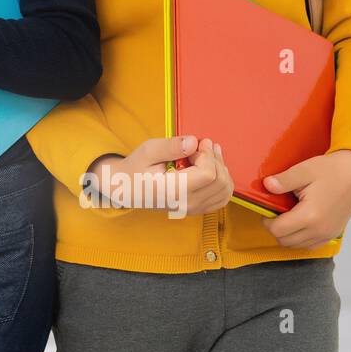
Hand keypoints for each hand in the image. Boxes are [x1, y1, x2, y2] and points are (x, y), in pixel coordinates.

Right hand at [90, 136, 233, 215]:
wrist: (125, 189)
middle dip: (215, 159)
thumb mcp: (147, 151)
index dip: (207, 154)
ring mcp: (193, 209)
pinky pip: (222, 197)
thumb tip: (194, 142)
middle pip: (220, 181)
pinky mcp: (197, 209)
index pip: (208, 174)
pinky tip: (210, 168)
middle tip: (201, 146)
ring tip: (207, 154)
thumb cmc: (135, 169)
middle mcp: (186, 204)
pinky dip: (222, 181)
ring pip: (225, 190)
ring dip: (221, 168)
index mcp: (173, 191)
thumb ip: (171, 146)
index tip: (197, 143)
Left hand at [260, 149, 350, 248]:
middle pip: (285, 241)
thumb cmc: (331, 169)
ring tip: (288, 215)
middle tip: (276, 211)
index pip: (277, 230)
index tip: (268, 209)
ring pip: (297, 246)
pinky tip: (300, 222)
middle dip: (275, 228)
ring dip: (288, 234)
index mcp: (310, 215)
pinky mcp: (334, 234)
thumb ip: (283, 181)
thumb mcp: (304, 170)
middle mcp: (320, 230)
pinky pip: (311, 245)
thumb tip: (266, 186)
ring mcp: (328, 234)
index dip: (267, 220)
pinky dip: (301, 238)